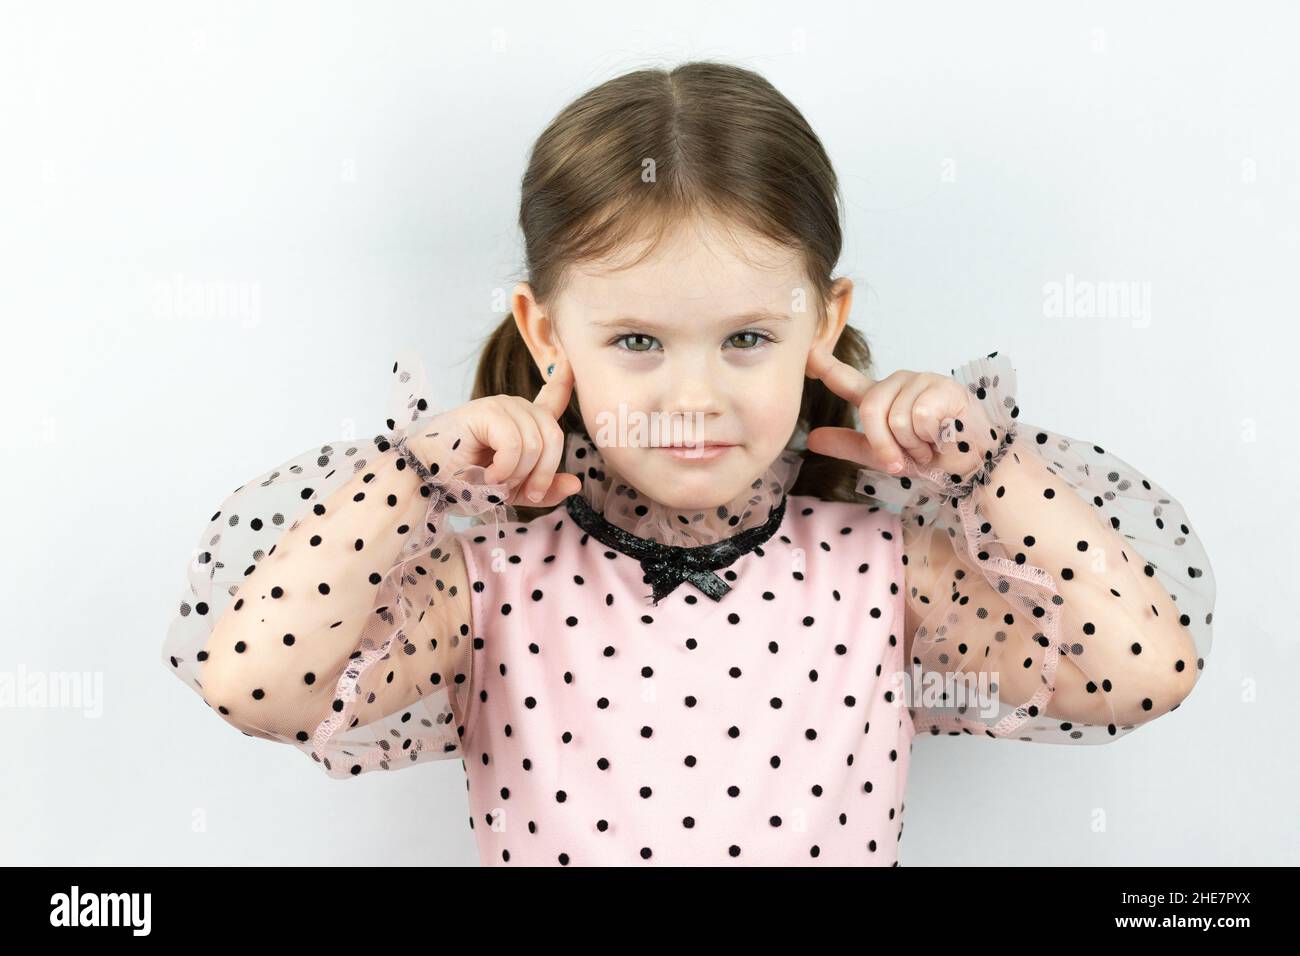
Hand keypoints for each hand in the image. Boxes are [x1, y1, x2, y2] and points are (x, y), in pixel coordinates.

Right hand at [409, 357, 583, 506]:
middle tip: (521, 492)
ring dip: (519, 474)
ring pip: (537, 443)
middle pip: (555, 435)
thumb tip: (575, 483)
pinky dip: (506, 469)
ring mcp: (501, 405)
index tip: (570, 363)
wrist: (424, 483)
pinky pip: (517, 444)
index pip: (552, 396)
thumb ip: (543, 488)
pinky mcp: (487, 411)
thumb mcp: (512, 492)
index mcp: (521, 421)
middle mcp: (515, 407)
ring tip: (495, 482)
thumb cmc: (461, 483)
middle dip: (543, 472)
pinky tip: (488, 475)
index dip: (564, 380)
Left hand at [804, 346, 992, 476]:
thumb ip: (849, 444)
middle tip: (907, 457)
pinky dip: (931, 437)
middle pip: (870, 409)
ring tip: (931, 443)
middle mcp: (898, 383)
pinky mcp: (943, 387)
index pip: (846, 378)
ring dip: (914, 444)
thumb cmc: (931, 456)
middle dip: (885, 444)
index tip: (805, 349)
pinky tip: (945, 435)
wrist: (969, 468)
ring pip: (897, 418)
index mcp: (882, 397)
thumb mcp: (883, 455)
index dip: (824, 364)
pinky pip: (920, 417)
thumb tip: (810, 439)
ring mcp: (922, 380)